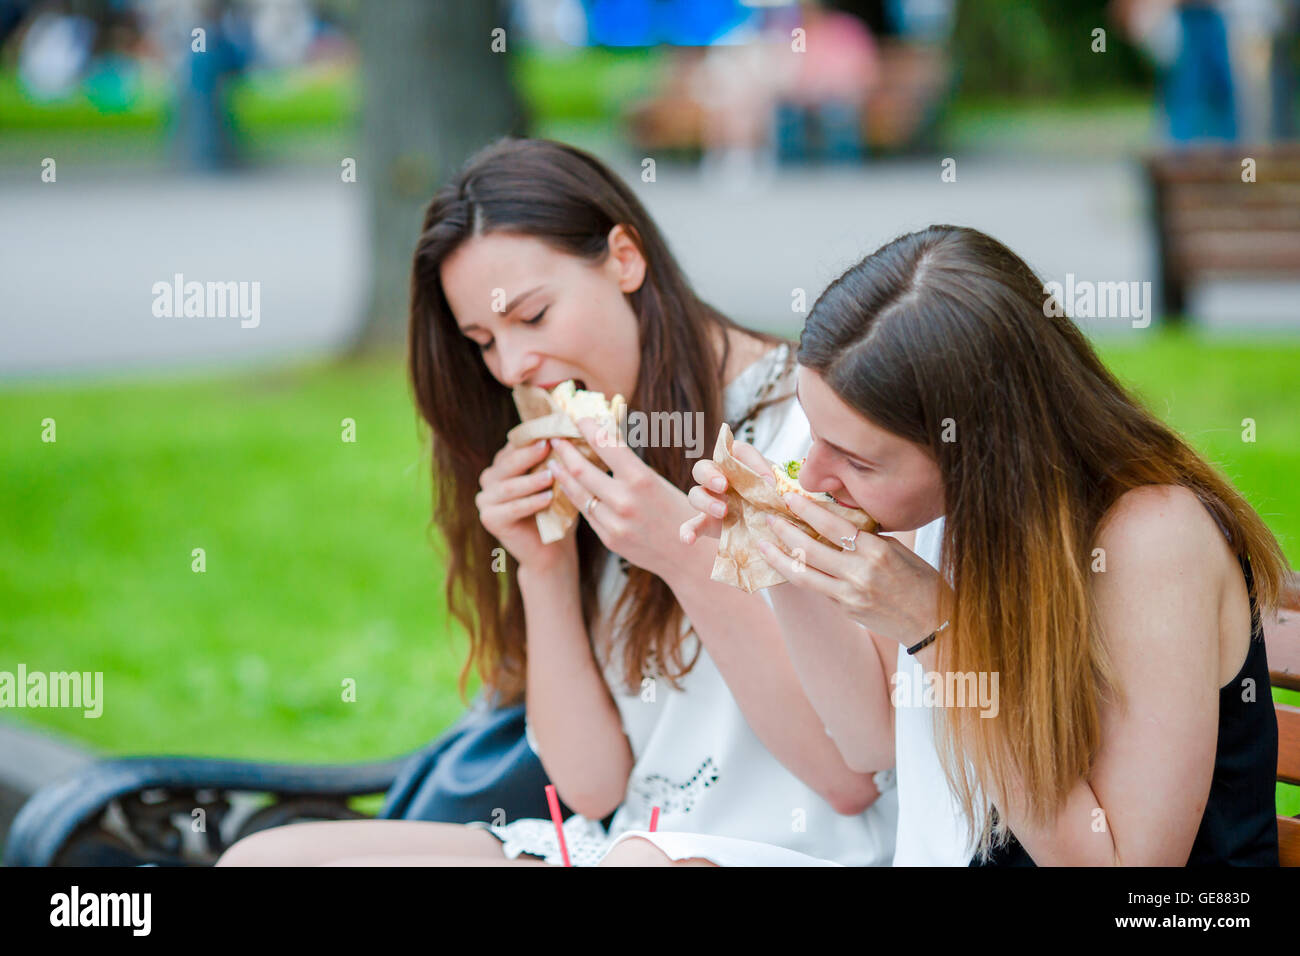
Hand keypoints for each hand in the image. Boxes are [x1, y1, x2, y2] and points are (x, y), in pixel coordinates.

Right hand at [475, 437, 576, 572]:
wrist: (552, 547)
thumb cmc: (557, 508)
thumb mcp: (558, 479)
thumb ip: (556, 459)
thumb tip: (571, 434)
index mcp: (504, 463)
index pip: (514, 444)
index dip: (532, 437)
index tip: (552, 430)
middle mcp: (490, 478)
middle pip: (508, 462)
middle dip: (529, 454)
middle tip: (548, 446)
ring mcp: (486, 499)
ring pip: (508, 485)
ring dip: (531, 480)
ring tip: (552, 475)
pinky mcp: (489, 519)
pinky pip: (511, 508)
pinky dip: (530, 502)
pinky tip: (547, 498)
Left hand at [546, 416, 694, 578]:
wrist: (689, 556)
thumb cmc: (678, 511)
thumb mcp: (658, 481)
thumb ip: (629, 465)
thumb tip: (604, 438)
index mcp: (641, 479)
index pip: (606, 445)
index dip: (589, 428)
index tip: (578, 418)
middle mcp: (625, 501)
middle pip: (581, 470)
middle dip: (565, 451)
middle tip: (555, 439)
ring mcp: (614, 523)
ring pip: (578, 493)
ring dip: (562, 474)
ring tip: (554, 462)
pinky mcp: (609, 539)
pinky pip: (585, 513)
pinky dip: (573, 496)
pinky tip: (567, 486)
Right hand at [679, 438, 772, 544]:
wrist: (774, 527)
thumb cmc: (776, 499)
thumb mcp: (781, 488)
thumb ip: (778, 482)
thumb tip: (770, 485)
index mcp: (739, 463)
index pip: (736, 451)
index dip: (750, 461)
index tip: (767, 480)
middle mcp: (719, 478)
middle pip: (703, 468)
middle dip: (710, 475)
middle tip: (724, 485)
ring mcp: (710, 501)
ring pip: (695, 494)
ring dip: (705, 501)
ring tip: (722, 512)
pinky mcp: (706, 523)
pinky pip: (690, 525)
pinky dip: (686, 531)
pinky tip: (688, 540)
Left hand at [757, 491, 951, 646]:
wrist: (932, 621)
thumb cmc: (921, 580)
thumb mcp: (899, 550)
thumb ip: (869, 537)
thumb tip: (838, 521)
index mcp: (877, 550)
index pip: (833, 525)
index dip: (807, 511)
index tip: (789, 498)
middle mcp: (860, 572)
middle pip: (811, 548)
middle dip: (784, 531)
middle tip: (768, 517)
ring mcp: (850, 594)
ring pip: (803, 573)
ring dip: (778, 557)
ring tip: (762, 543)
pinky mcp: (845, 608)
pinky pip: (815, 587)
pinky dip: (796, 573)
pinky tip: (783, 563)